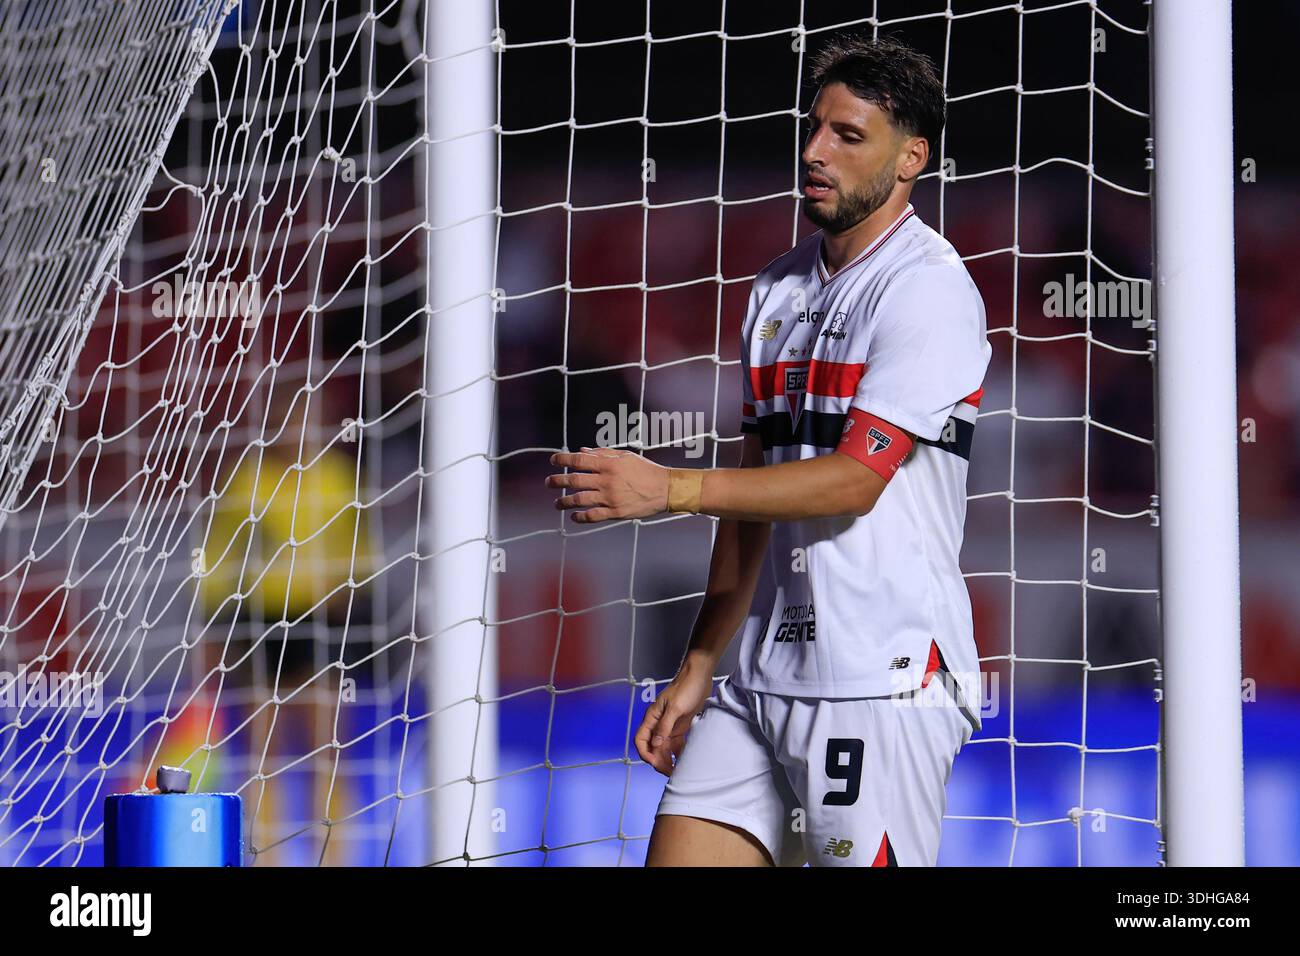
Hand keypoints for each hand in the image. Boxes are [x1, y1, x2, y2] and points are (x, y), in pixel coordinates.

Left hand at [545, 446, 670, 522]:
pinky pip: (592, 516)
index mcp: (609, 464)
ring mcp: (610, 498)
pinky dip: (580, 517)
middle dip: (558, 481)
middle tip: (549, 482)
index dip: (562, 459)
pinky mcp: (615, 512)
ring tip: (557, 503)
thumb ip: (602, 453)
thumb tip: (582, 451)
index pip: (579, 460)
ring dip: (564, 501)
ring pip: (579, 499)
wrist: (664, 489)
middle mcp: (607, 480)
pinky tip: (573, 516)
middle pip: (575, 480)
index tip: (553, 461)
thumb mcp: (625, 456)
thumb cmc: (645, 470)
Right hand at [634, 654, 715, 775]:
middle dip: (659, 761)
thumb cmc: (686, 687)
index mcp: (652, 717)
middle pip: (653, 747)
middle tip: (671, 772)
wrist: (699, 675)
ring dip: (668, 759)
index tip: (655, 764)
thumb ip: (664, 727)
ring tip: (678, 771)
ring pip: (664, 748)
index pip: (641, 740)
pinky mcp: (680, 726)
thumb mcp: (675, 708)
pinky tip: (684, 760)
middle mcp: (658, 723)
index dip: (645, 754)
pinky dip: (678, 753)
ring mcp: (669, 725)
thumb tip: (655, 745)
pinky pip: (676, 744)